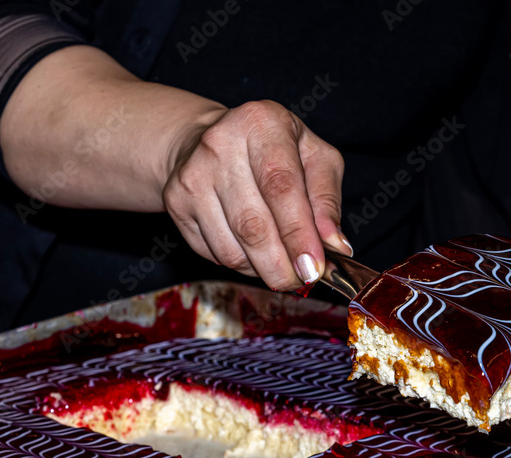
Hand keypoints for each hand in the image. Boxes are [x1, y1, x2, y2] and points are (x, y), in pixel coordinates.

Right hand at [163, 100, 351, 290]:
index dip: (298, 234)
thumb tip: (335, 245)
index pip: (281, 186)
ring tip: (279, 261)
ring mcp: (192, 174)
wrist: (210, 139)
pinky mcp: (175, 201)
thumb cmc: (274, 150)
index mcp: (261, 123)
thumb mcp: (315, 158)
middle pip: (252, 225)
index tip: (314, 268)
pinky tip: (252, 250)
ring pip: (231, 248)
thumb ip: (327, 200)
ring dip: (262, 268)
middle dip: (281, 265)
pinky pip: (213, 253)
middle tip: (301, 281)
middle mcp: (220, 144)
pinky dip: (240, 264)